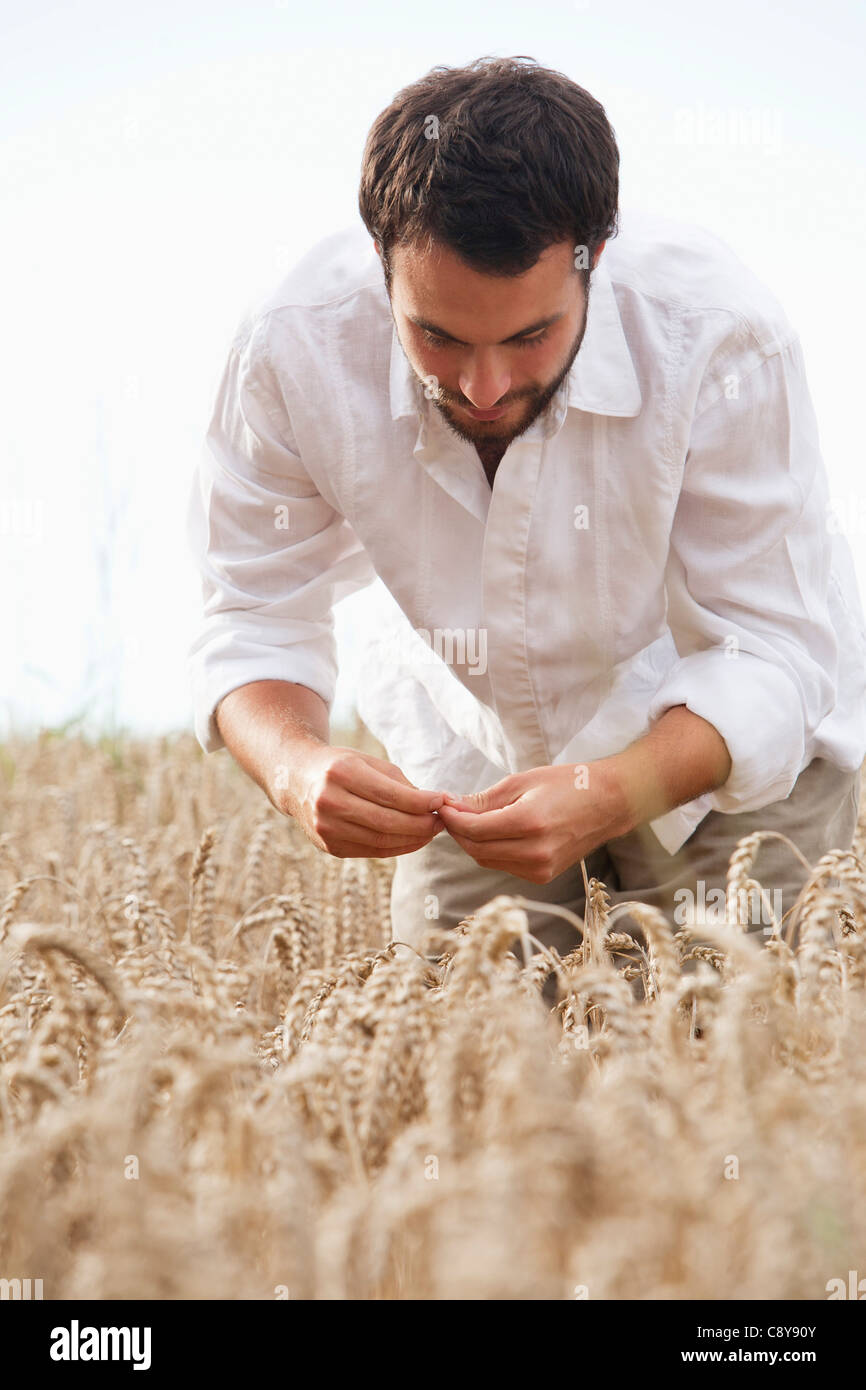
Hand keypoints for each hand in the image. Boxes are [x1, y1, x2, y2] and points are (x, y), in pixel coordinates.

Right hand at [280, 744, 447, 858]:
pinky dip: (397, 848)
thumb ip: (399, 782)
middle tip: (441, 820)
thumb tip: (435, 803)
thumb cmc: (339, 766)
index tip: (441, 800)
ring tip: (431, 830)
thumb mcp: (366, 761)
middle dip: (421, 824)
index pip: (390, 795)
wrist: (296, 779)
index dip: (420, 802)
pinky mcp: (329, 846)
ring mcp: (326, 828)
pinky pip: (371, 851)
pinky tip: (412, 839)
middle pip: (387, 822)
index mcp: (340, 773)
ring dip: (413, 839)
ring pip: (381, 841)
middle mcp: (329, 802)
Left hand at [435, 762, 625, 883]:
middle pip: (476, 849)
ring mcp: (540, 868)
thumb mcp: (523, 781)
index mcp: (529, 823)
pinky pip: (504, 865)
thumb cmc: (568, 784)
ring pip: (487, 860)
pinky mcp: (542, 876)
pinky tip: (493, 832)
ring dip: (472, 842)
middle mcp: (535, 852)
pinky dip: (491, 850)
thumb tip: (452, 806)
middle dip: (458, 831)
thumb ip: (485, 799)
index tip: (441, 805)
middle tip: (450, 812)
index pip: (474, 829)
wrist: (609, 804)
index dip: (452, 818)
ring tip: (469, 819)